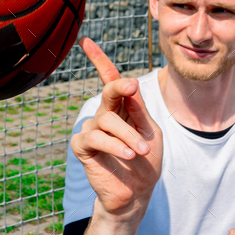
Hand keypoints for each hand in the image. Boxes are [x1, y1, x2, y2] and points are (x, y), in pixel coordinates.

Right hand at [71, 38, 162, 218]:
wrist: (136, 194)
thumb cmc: (146, 163)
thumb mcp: (151, 133)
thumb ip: (140, 110)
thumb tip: (131, 84)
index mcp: (122, 107)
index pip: (109, 78)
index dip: (98, 59)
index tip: (86, 41)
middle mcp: (105, 114)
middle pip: (109, 92)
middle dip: (119, 87)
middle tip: (132, 87)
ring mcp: (92, 129)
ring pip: (107, 120)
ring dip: (128, 135)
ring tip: (141, 151)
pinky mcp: (83, 146)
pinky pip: (95, 137)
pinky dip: (114, 145)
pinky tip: (127, 155)